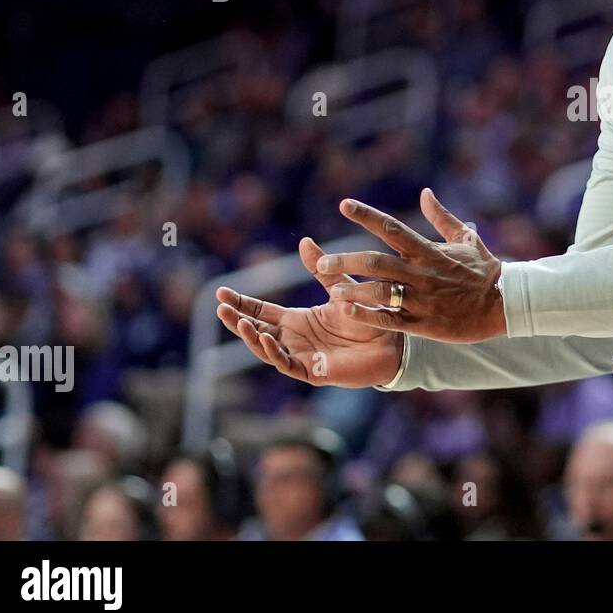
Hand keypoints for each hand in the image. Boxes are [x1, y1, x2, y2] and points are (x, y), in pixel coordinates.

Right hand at [215, 237, 404, 387]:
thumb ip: (321, 269)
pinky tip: (265, 337)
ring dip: (250, 336)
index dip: (241, 303)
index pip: (261, 311)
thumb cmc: (367, 317)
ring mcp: (301, 356)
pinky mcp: (313, 371)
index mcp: (297, 320)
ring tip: (238, 321)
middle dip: (237, 320)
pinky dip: (274, 352)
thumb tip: (304, 241)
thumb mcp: (340, 288)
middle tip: (220, 308)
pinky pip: (287, 363)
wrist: (393, 341)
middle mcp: (294, 339)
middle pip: (256, 330)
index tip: (221, 292)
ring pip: (266, 349)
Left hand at [317, 188, 506, 342]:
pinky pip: (390, 319)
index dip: (367, 216)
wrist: (505, 303)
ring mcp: (422, 299)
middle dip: (346, 261)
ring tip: (331, 290)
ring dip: (353, 290)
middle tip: (322, 263)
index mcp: (428, 251)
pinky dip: (368, 315)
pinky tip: (348, 312)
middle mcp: (421, 273)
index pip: (392, 228)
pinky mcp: (424, 324)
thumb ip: (441, 217)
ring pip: (380, 292)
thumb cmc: (484, 269)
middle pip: (376, 263)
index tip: (344, 205)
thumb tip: (425, 192)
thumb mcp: (466, 238)